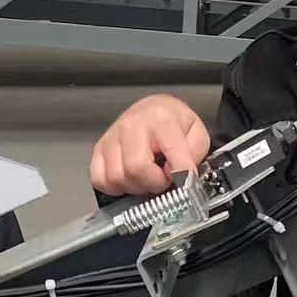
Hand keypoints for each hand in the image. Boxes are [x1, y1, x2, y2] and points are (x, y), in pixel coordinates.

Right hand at [89, 94, 211, 194]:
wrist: (152, 110)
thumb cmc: (172, 123)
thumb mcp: (196, 132)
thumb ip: (194, 153)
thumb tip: (181, 175)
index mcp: (161, 120)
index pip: (171, 152)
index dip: (181, 173)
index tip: (185, 179)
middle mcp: (132, 126)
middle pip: (137, 168)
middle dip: (154, 182)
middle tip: (163, 177)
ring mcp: (112, 137)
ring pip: (117, 177)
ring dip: (135, 186)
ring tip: (146, 176)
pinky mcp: (99, 149)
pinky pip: (100, 179)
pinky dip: (115, 186)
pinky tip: (129, 178)